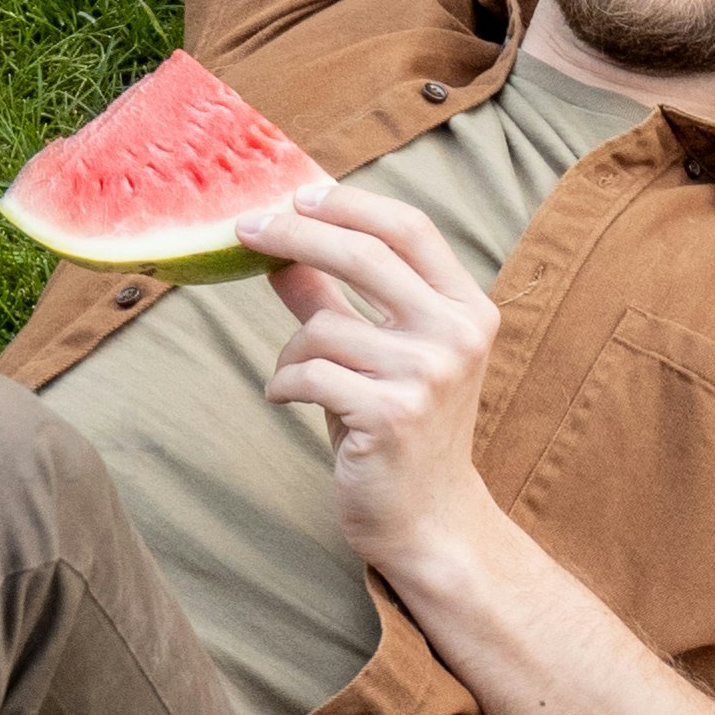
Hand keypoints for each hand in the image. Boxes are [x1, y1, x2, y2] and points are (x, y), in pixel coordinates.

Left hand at [244, 177, 505, 573]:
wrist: (428, 518)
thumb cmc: (400, 430)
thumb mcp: (378, 353)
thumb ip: (337, 298)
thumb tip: (281, 247)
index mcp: (468, 310)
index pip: (410, 229)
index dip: (350, 204)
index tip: (298, 196)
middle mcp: (458, 335)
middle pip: (364, 254)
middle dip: (294, 235)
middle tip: (246, 230)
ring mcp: (428, 375)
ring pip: (323, 326)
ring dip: (290, 350)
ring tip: (295, 377)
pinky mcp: (392, 414)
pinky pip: (308, 375)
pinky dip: (283, 384)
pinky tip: (289, 399)